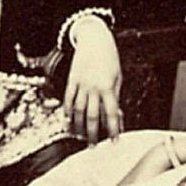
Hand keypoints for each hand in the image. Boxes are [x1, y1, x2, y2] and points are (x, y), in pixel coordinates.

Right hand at [62, 27, 121, 141]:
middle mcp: (93, 87)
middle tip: (93, 146)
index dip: (113, 129)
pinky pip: (68, 98)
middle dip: (93, 133)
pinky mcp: (72, 80)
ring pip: (77, 110)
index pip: (111, 113)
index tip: (115, 141)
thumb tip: (115, 114)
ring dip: (78, 126)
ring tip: (80, 137)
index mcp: (108, 86)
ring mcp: (80, 84)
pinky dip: (67, 111)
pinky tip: (67, 121)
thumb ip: (115, 95)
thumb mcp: (118, 76)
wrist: (94, 39)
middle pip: (92, 115)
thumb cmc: (110, 58)